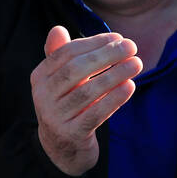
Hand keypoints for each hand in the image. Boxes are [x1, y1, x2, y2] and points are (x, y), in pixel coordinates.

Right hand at [32, 27, 142, 175]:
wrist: (62, 147)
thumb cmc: (67, 104)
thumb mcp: (61, 80)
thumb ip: (61, 55)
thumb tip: (57, 29)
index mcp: (40, 78)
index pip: (65, 53)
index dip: (93, 43)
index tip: (117, 37)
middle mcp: (42, 96)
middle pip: (75, 70)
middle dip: (105, 55)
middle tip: (131, 47)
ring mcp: (55, 117)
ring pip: (87, 92)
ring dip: (115, 75)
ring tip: (137, 64)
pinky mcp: (71, 134)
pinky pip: (95, 114)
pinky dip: (114, 99)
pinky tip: (130, 86)